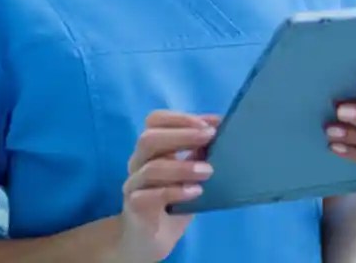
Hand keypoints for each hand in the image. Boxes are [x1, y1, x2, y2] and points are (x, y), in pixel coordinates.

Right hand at [115, 111, 217, 262]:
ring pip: (151, 168)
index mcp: (152, 148)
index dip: (182, 118)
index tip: (211, 124)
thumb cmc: (173, 200)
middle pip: (149, 138)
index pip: (155, 120)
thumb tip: (221, 130)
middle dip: (182, 134)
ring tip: (208, 171)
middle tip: (210, 137)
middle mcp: (138, 162)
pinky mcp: (135, 207)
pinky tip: (195, 192)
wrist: (150, 238)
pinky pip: (150, 196)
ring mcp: (134, 185)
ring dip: (183, 166)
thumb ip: (200, 153)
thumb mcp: (191, 173)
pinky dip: (176, 191)